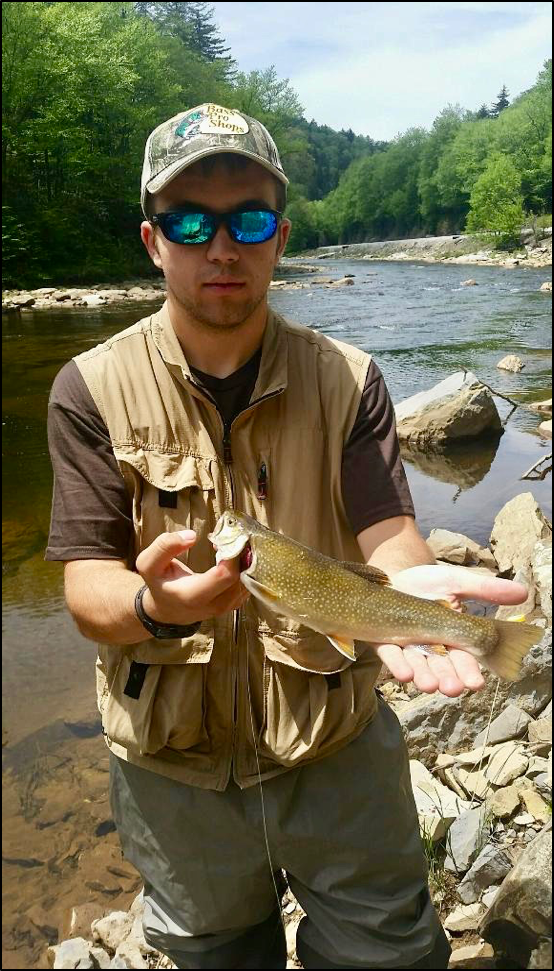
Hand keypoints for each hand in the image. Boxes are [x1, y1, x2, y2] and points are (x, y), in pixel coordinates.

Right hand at [135, 530, 248, 625]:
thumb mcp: (148, 563)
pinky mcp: (234, 603)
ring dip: (246, 561)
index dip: (232, 555)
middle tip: (236, 536)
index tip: (226, 538)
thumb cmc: (159, 582)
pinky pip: (249, 585)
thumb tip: (192, 535)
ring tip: (236, 544)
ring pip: (249, 583)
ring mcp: (227, 607)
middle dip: (242, 555)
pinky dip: (247, 568)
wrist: (167, 609)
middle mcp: (213, 605)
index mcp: (192, 596)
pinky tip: (236, 555)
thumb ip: (165, 546)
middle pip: (242, 579)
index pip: (224, 576)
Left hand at [375, 563, 529, 696]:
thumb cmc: (429, 582)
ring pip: (418, 667)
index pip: (465, 659)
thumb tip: (524, 592)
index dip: (470, 672)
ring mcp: (408, 648)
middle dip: (448, 679)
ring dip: (424, 677)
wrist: (395, 573)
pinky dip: (397, 664)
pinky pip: (391, 656)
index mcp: (453, 638)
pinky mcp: (385, 643)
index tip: (476, 683)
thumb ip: (486, 590)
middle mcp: (432, 648)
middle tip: (452, 688)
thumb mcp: (458, 583)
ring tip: (429, 685)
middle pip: (442, 669)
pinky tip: (404, 673)